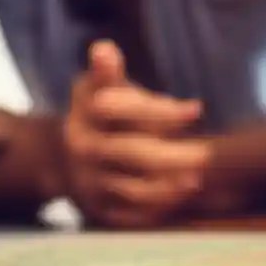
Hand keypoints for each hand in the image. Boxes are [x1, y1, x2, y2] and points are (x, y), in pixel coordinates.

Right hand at [65, 41, 211, 227]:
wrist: (58, 159)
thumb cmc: (96, 115)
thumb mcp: (97, 88)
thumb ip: (108, 72)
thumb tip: (104, 49)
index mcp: (85, 113)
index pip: (123, 110)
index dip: (160, 110)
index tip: (197, 108)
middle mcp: (83, 149)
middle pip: (132, 153)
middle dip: (172, 155)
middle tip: (206, 155)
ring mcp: (88, 182)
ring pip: (131, 190)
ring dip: (167, 188)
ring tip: (195, 181)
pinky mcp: (96, 210)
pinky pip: (127, 217)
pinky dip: (154, 212)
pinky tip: (176, 200)